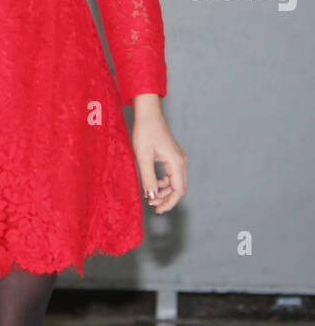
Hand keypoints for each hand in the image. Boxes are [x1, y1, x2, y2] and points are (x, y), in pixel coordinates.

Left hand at [131, 94, 186, 214]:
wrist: (148, 114)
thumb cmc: (145, 132)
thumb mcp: (143, 157)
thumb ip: (148, 179)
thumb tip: (152, 197)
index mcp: (177, 163)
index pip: (179, 190)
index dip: (169, 203)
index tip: (158, 211)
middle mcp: (181, 162)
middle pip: (178, 188)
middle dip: (166, 199)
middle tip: (150, 204)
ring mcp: (177, 159)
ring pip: (174, 182)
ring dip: (163, 191)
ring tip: (149, 195)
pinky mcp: (172, 157)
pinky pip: (170, 175)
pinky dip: (162, 182)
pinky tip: (151, 183)